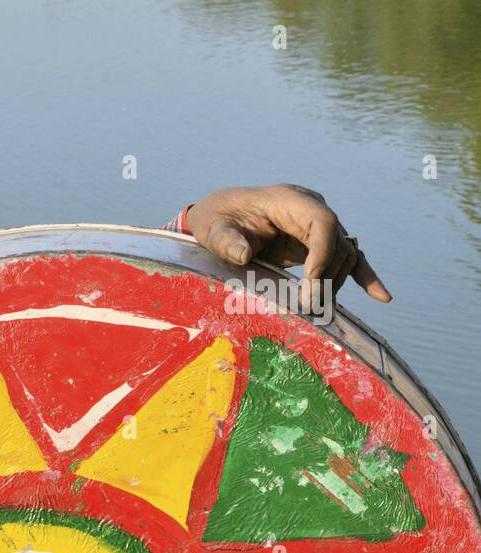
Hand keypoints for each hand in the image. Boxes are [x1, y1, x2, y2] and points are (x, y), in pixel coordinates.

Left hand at [186, 184, 390, 310]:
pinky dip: (364, 277)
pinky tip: (381, 296)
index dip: (323, 252)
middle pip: (336, 242)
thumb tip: (244, 255)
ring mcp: (317, 225)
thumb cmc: (216, 221)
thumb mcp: (213, 230)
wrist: (219, 217)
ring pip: (343, 255)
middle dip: (326, 276)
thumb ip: (226, 242)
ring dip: (335, 283)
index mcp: (289, 199)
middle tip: (309, 306)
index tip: (312, 282)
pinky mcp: (318, 243)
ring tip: (321, 309)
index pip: (323, 221)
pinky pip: (348, 258)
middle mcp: (310, 208)